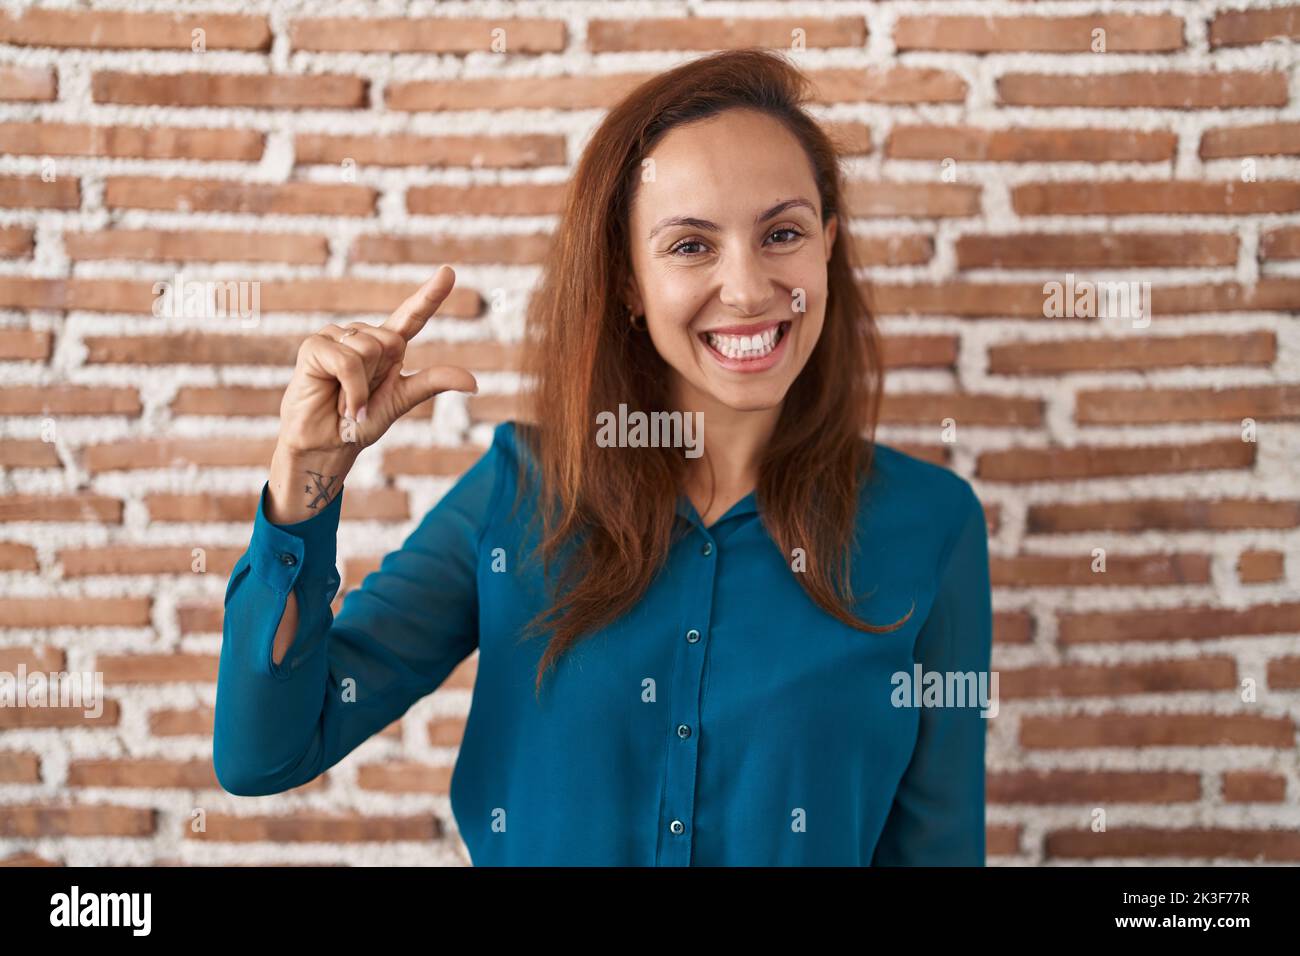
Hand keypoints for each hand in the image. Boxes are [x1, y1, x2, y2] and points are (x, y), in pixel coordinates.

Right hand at [275, 265, 478, 462]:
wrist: (327, 446)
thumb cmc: (361, 423)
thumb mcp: (402, 399)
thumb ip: (433, 383)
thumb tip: (474, 383)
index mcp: (386, 346)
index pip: (412, 316)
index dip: (430, 295)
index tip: (449, 272)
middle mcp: (362, 335)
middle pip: (392, 341)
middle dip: (380, 376)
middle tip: (362, 397)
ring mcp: (336, 336)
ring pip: (370, 349)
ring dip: (363, 387)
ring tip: (348, 401)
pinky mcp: (314, 345)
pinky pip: (347, 361)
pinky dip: (351, 390)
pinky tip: (342, 405)